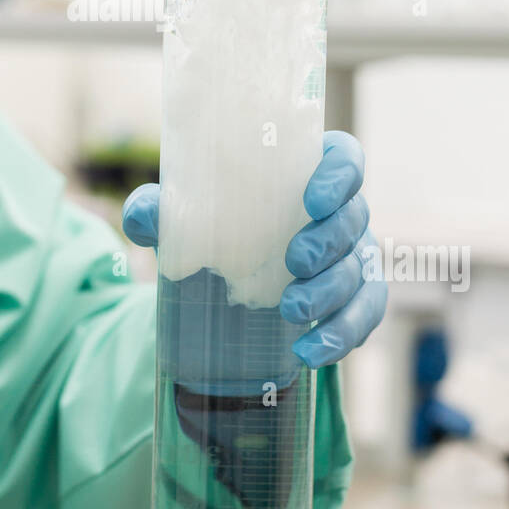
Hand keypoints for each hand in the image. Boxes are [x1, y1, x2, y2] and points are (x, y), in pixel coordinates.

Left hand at [123, 130, 384, 369]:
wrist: (224, 282)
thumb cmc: (213, 228)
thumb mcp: (182, 217)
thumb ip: (158, 211)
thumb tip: (143, 217)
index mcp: (306, 173)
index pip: (345, 157)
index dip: (340, 175)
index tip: (311, 200)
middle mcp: (340, 211)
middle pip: (354, 217)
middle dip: (329, 241)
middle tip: (293, 262)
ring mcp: (353, 256)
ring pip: (359, 271)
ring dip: (331, 293)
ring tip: (291, 311)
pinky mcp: (356, 298)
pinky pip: (365, 315)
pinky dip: (341, 335)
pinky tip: (309, 351)